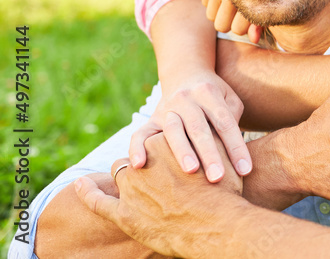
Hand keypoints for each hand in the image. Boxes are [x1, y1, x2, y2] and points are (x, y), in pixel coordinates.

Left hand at [77, 132, 241, 257]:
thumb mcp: (222, 155)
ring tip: (137, 185)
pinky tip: (80, 185)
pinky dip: (87, 192)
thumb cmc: (225, 191)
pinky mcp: (124, 215)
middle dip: (144, 161)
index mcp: (165, 142)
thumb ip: (210, 139)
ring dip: (125, 177)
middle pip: (137, 154)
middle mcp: (143, 161)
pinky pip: (97, 201)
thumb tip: (211, 128)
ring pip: (120, 173)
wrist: (219, 225)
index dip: (164, 148)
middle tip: (158, 173)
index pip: (156, 138)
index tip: (171, 156)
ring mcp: (131, 189)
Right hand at [128, 69, 250, 180]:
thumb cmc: (213, 94)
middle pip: (199, 128)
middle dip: (209, 154)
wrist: (185, 74)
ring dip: (181, 151)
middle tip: (218, 177)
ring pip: (173, 130)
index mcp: (208, 93)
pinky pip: (140, 134)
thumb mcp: (229, 98)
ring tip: (190, 171)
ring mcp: (166, 109)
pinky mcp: (150, 120)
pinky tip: (139, 166)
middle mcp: (186, 99)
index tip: (245, 169)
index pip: (224, 122)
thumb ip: (232, 119)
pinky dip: (137, 149)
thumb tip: (232, 151)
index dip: (236, 146)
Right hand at [201, 0, 264, 43]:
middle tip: (238, 11)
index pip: (238, 30)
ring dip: (220, 12)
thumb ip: (261, 22)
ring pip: (211, 16)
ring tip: (231, 0)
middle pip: (221, 26)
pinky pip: (204, 2)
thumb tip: (254, 40)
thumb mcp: (266, 1)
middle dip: (229, 22)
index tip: (249, 16)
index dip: (243, 27)